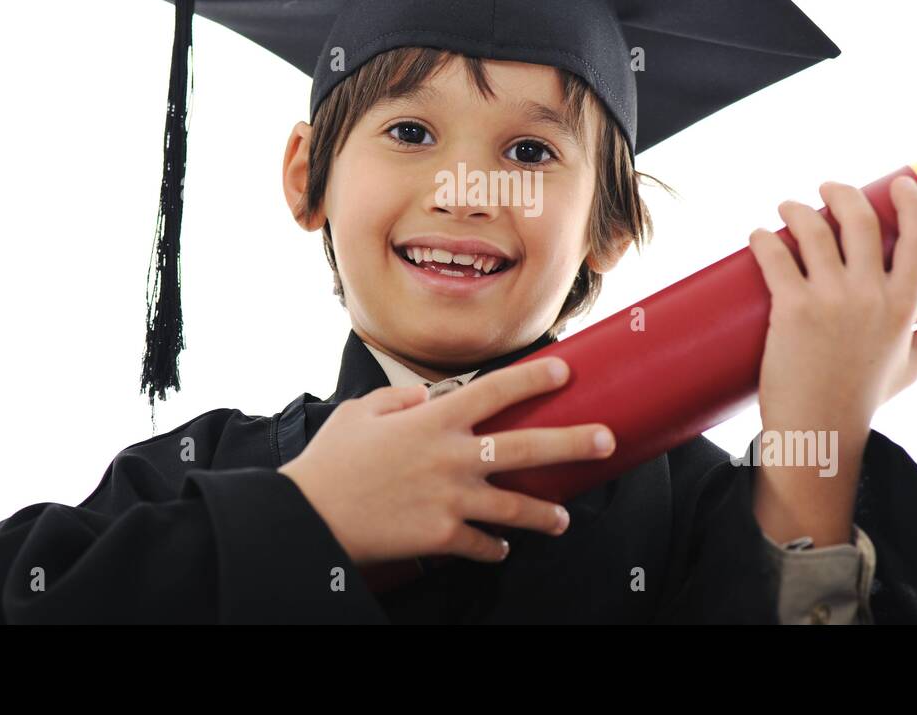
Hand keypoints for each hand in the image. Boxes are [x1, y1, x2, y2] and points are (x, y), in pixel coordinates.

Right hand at [277, 356, 615, 566]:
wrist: (309, 517)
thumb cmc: (331, 461)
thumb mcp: (359, 413)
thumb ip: (399, 399)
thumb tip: (424, 395)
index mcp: (432, 420)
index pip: (496, 391)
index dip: (534, 378)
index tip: (564, 370)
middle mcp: (452, 457)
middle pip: (527, 446)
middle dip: (573, 442)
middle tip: (607, 440)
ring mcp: (451, 499)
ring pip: (515, 506)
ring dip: (544, 512)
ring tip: (563, 518)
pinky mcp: (442, 536)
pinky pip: (483, 543)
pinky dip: (495, 546)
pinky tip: (502, 547)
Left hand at [747, 175, 916, 437]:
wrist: (818, 430)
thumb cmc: (863, 397)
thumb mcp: (911, 366)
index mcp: (905, 307)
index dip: (912, 203)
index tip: (898, 183)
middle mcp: (872, 297)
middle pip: (861, 221)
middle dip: (842, 194)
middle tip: (826, 190)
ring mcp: (831, 300)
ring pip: (815, 231)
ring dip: (797, 209)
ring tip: (787, 208)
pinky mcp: (792, 309)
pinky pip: (776, 257)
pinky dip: (764, 240)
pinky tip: (758, 235)